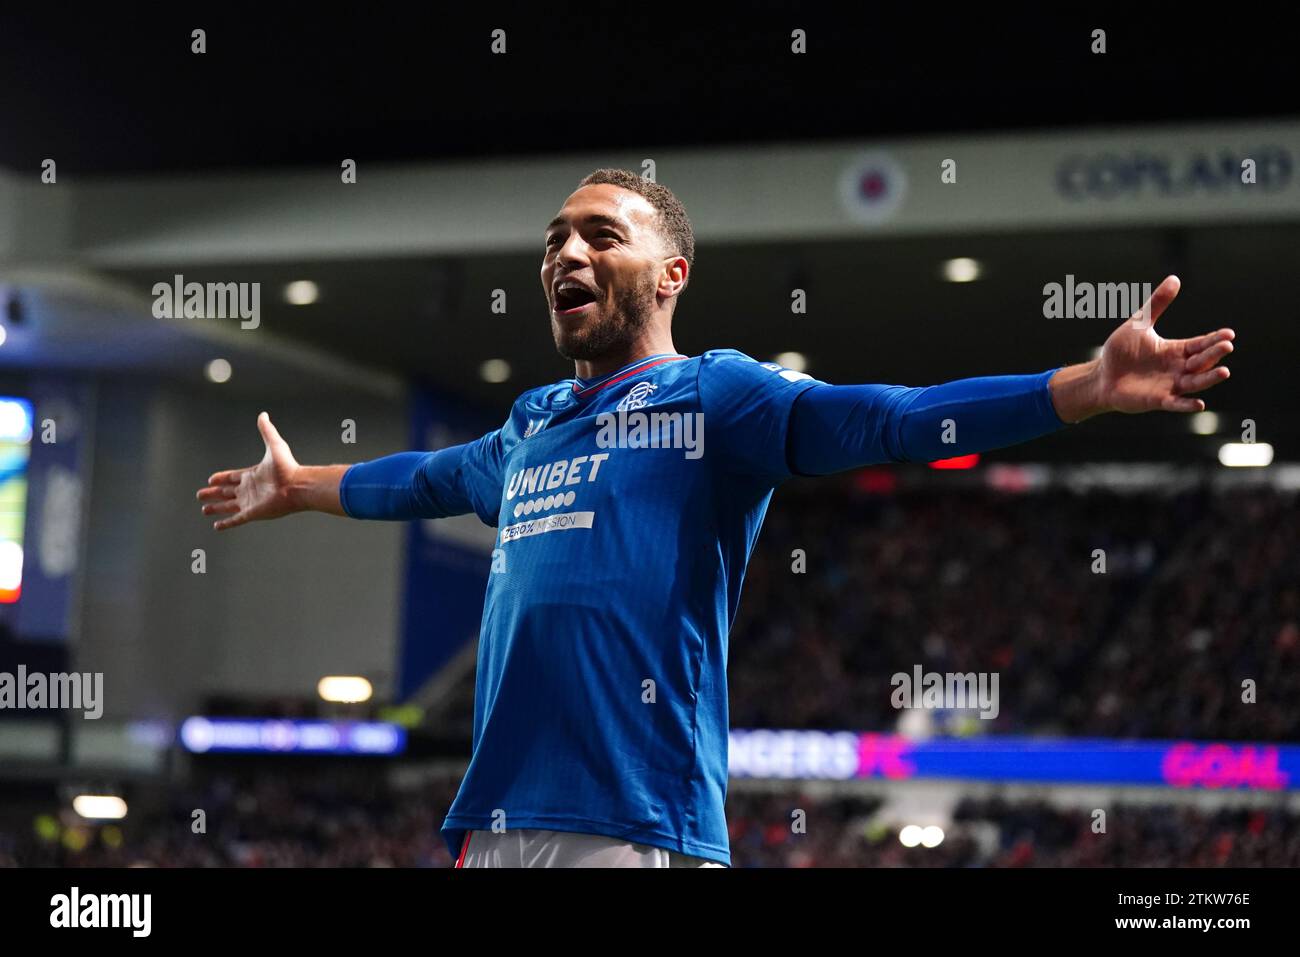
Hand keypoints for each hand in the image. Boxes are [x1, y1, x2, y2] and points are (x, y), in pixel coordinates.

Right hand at [196, 412, 302, 529]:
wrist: (296, 486)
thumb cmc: (287, 467)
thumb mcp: (274, 445)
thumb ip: (267, 431)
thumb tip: (263, 414)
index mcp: (252, 475)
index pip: (233, 477)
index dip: (222, 478)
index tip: (211, 478)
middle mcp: (250, 489)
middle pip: (227, 492)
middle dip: (214, 493)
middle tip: (201, 495)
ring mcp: (250, 502)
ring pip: (228, 506)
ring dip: (217, 508)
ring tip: (205, 509)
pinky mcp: (252, 513)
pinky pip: (236, 519)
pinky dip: (226, 523)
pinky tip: (217, 526)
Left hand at [1092, 275, 1233, 415]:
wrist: (1101, 376)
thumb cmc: (1120, 351)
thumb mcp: (1140, 324)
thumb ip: (1157, 304)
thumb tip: (1174, 278)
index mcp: (1176, 350)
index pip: (1200, 344)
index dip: (1214, 340)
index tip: (1229, 334)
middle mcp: (1178, 368)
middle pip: (1202, 362)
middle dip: (1214, 355)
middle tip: (1227, 346)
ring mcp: (1170, 385)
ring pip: (1195, 383)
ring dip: (1209, 379)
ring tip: (1224, 372)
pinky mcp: (1158, 400)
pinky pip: (1176, 403)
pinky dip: (1187, 405)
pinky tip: (1199, 404)